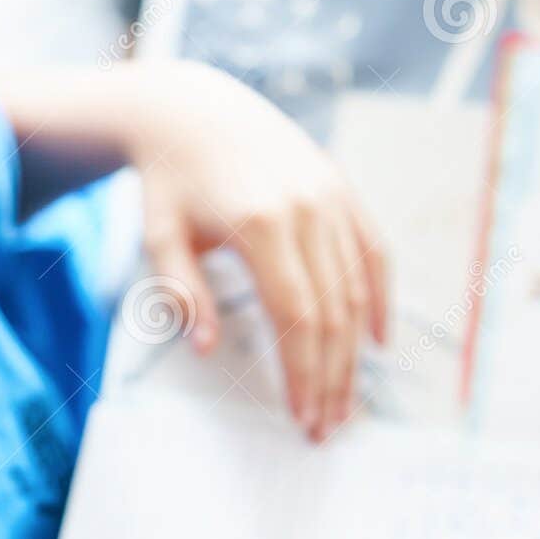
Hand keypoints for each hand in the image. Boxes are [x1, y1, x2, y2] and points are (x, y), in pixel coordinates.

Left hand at [130, 63, 387, 440]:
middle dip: (332, 378)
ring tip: (346, 402)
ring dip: (354, 353)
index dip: (304, 372)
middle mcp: (306, 209)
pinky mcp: (342, 189)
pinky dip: (379, 299)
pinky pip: (372, 252)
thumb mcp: (160, 237)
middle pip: (332, 312)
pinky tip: (376, 343)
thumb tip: (206, 349)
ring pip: (356, 289)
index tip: (302, 416)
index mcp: (260, 224)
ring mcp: (331, 197)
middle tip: (326, 427)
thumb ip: (181, 292)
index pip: (295, 317)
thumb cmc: (170, 183)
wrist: (192, 111)